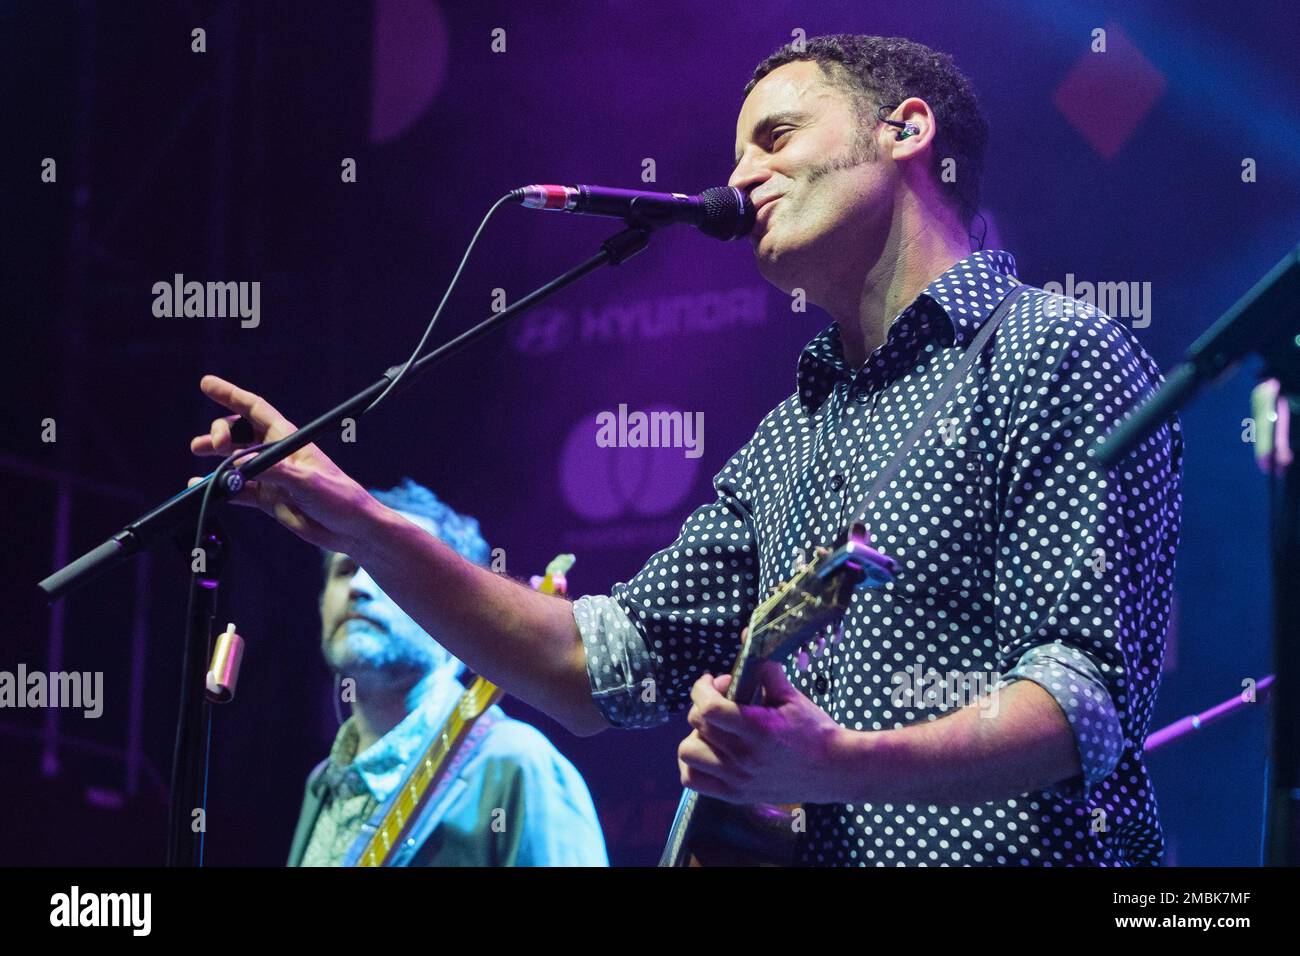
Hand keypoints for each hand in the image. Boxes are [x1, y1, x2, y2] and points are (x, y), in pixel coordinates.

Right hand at [188, 374, 376, 553]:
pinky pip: (237, 490)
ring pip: (235, 460)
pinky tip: (202, 487)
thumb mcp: (307, 481)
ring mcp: (271, 477)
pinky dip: (220, 488)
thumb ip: (274, 471)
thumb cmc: (340, 497)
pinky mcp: (269, 499)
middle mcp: (277, 455)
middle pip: (240, 432)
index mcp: (289, 440)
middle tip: (209, 446)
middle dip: (220, 432)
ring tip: (197, 453)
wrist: (351, 529)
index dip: (231, 395)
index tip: (207, 384)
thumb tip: (238, 463)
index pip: (255, 409)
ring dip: (215, 457)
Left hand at [677, 638, 852, 804]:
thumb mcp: (792, 697)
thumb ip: (765, 670)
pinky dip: (693, 764)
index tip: (711, 681)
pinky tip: (710, 752)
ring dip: (697, 734)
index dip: (702, 688)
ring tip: (715, 729)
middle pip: (698, 724)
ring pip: (688, 752)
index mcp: (758, 729)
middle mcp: (744, 757)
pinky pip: (693, 780)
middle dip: (704, 704)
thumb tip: (747, 637)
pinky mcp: (736, 795)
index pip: (709, 708)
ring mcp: (738, 780)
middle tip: (723, 700)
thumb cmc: (814, 730)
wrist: (834, 770)